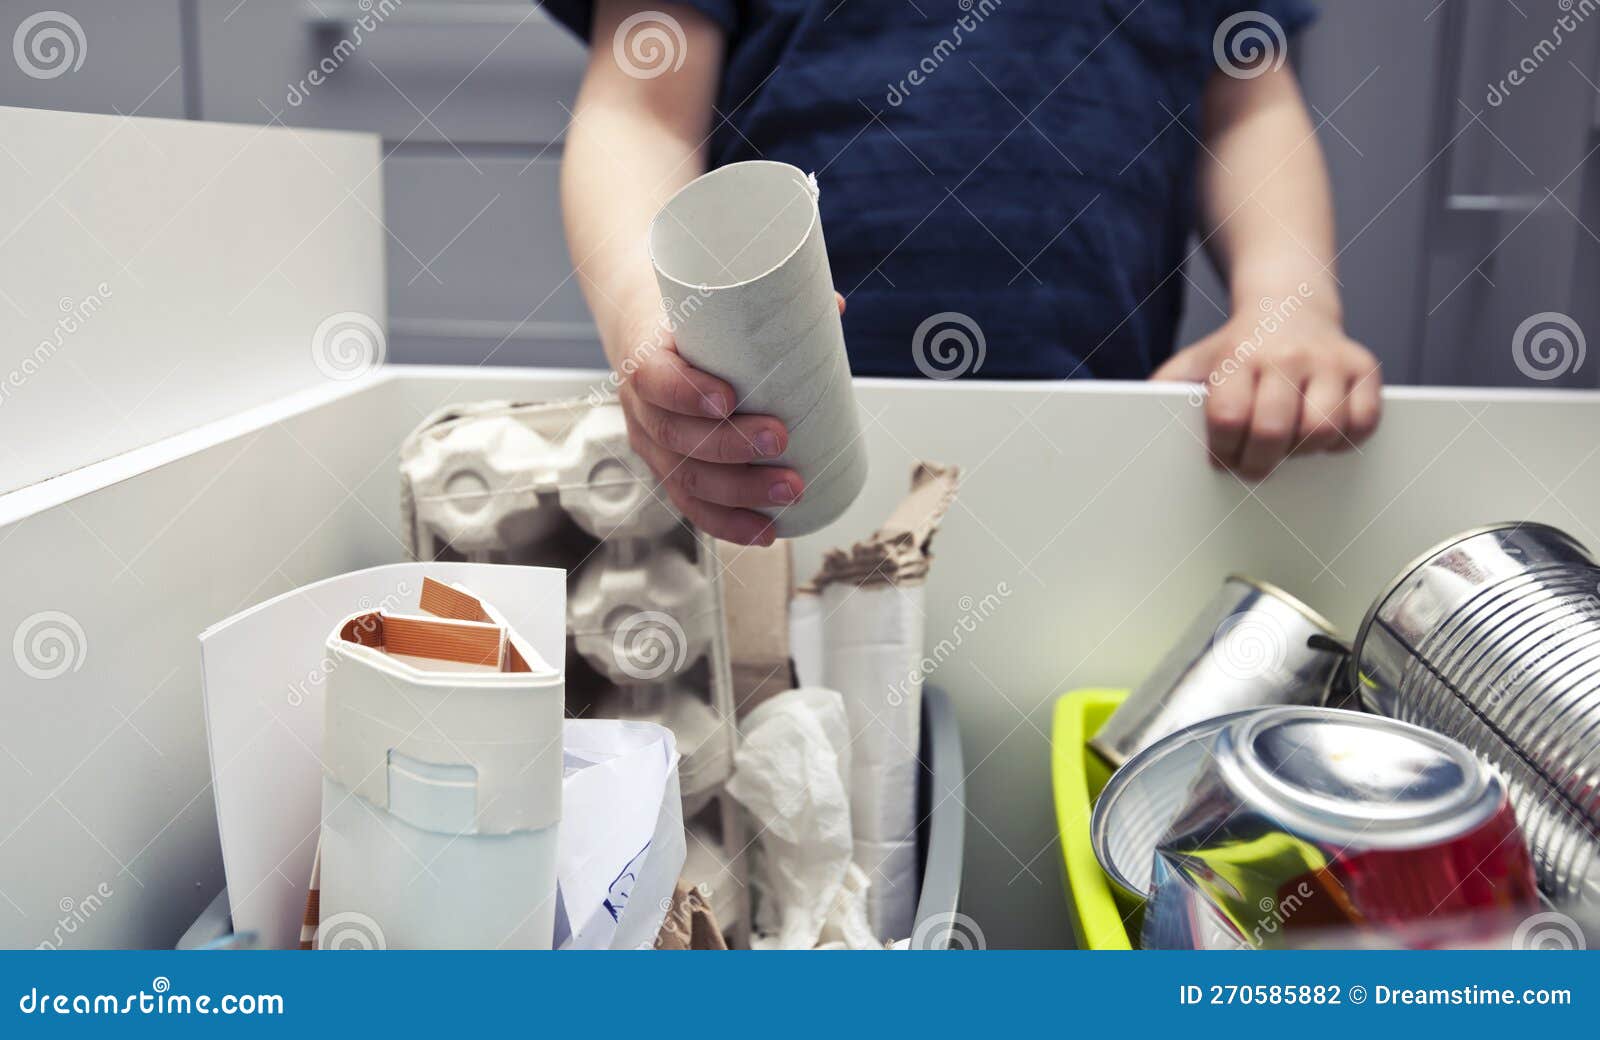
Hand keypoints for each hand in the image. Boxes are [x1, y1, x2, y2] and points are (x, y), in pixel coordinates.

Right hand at [615, 293, 846, 544]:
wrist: (649, 342)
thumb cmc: (690, 326)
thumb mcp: (713, 308)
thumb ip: (768, 307)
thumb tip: (832, 306)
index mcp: (646, 358)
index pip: (654, 378)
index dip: (687, 394)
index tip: (730, 398)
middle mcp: (642, 408)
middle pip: (676, 437)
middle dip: (731, 448)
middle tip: (779, 441)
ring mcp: (653, 446)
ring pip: (686, 479)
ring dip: (740, 494)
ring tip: (790, 491)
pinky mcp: (670, 472)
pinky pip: (693, 506)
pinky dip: (730, 524)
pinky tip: (766, 532)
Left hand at [1152, 299, 1380, 479]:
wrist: (1288, 306)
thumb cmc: (1238, 349)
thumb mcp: (1194, 363)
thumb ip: (1166, 391)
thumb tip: (1136, 427)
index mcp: (1239, 356)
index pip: (1228, 417)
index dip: (1222, 450)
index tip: (1220, 457)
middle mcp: (1286, 355)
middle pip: (1273, 431)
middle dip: (1258, 462)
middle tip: (1252, 463)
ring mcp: (1329, 361)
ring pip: (1322, 432)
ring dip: (1301, 452)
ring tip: (1286, 443)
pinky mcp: (1365, 369)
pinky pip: (1362, 425)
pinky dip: (1343, 440)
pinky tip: (1320, 431)